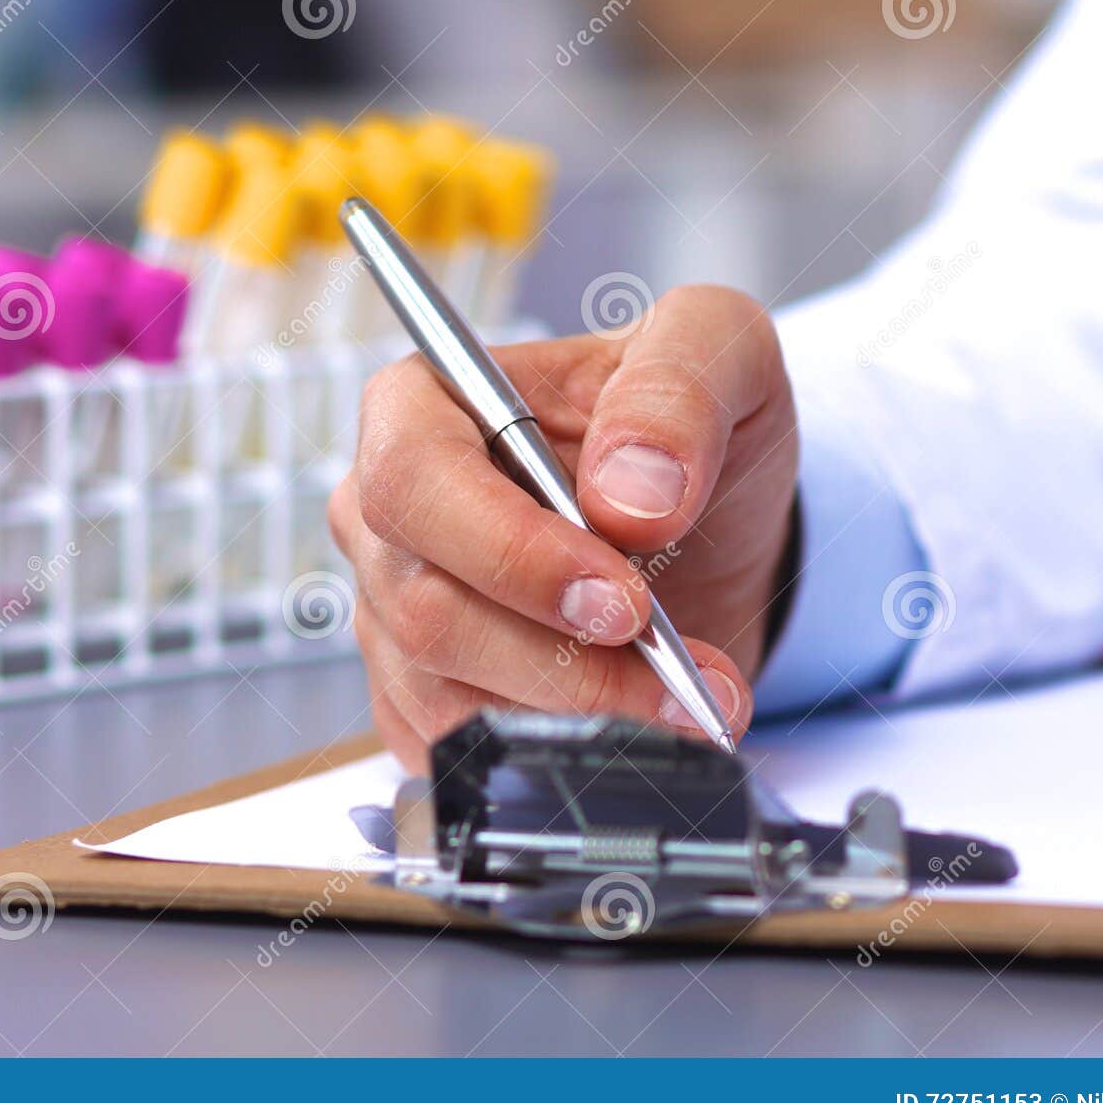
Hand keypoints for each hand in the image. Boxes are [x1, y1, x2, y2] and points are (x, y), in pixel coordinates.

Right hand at [328, 284, 798, 771]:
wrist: (706, 527)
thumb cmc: (685, 425)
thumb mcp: (716, 351)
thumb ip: (678, 391)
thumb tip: (630, 493)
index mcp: (422, 403)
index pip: (415, 479)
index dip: (511, 552)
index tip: (622, 601)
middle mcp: (386, 512)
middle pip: (424, 607)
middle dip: (563, 659)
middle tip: (677, 673)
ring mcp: (391, 608)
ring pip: (443, 694)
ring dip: (579, 716)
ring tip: (689, 700)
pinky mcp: (419, 691)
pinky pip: (456, 746)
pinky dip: (555, 750)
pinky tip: (634, 724)